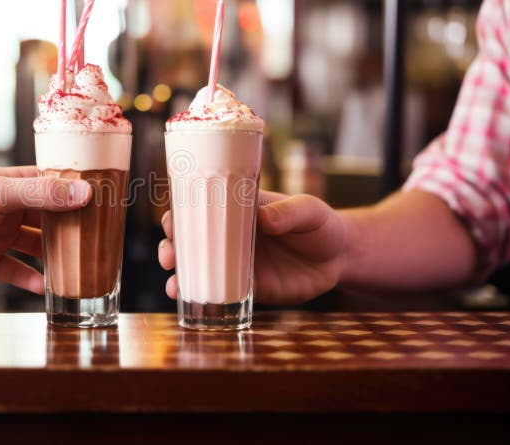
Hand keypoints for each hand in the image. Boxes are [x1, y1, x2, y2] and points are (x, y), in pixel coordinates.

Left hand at [0, 166, 90, 292]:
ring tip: (80, 265)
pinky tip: (48, 289)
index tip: (102, 197)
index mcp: (10, 184)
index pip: (50, 182)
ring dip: (56, 255)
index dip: (75, 188)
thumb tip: (83, 192)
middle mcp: (7, 209)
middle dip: (71, 225)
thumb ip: (41, 194)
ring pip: (36, 245)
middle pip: (48, 216)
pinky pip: (16, 271)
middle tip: (98, 235)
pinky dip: (32, 280)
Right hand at [158, 192, 348, 303]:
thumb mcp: (308, 210)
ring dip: (180, 274)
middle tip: (169, 256)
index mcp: (238, 211)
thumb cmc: (321, 224)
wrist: (340, 257)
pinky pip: (219, 293)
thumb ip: (288, 212)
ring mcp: (236, 263)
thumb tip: (264, 218)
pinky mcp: (248, 287)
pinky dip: (201, 297)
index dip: (180, 214)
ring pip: (198, 268)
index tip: (170, 222)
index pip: (200, 208)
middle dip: (171, 247)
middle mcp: (230, 236)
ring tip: (173, 283)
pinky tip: (187, 301)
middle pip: (190, 240)